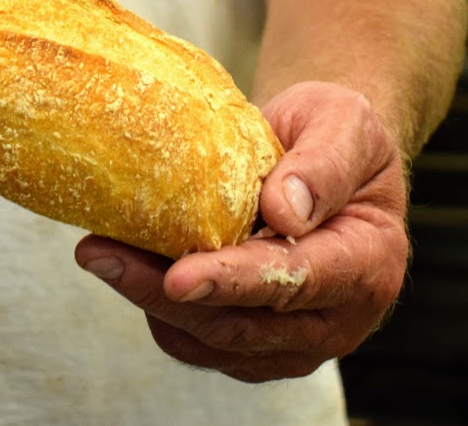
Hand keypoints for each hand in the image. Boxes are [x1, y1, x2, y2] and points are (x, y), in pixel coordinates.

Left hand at [74, 81, 407, 381]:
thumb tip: (285, 212)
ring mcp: (293, 340)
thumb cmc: (336, 135)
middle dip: (163, 294)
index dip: (234, 282)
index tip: (178, 276)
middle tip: (99, 254)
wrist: (322, 159)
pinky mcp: (255, 343)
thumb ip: (322, 164)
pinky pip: (197, 340)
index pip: (295, 281)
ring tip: (99, 252)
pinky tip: (125, 261)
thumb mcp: (345, 124)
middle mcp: (335, 318)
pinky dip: (155, 306)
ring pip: (210, 340)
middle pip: (240, 326)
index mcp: (368, 264)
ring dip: (146, 300)